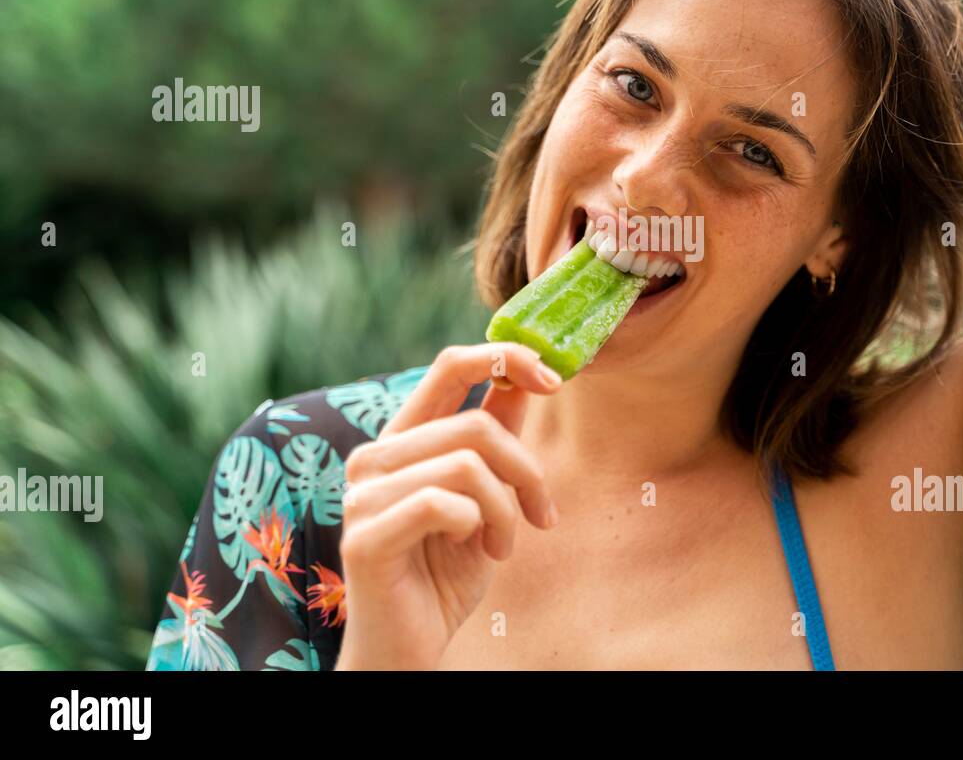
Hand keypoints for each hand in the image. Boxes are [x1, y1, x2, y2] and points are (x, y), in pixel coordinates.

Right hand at [332, 342, 561, 669]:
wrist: (411, 647)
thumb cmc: (445, 574)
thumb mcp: (487, 497)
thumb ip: (497, 439)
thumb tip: (527, 379)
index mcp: (403, 440)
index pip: (450, 366)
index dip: (507, 358)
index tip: (556, 380)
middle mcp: (375, 457)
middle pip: (477, 425)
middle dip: (526, 471)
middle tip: (540, 514)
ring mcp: (364, 494)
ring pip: (468, 464)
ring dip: (504, 511)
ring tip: (501, 545)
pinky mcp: (365, 535)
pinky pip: (445, 503)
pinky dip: (475, 525)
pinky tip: (469, 549)